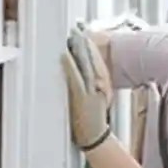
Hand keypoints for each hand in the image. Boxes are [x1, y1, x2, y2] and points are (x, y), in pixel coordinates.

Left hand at [61, 27, 112, 150]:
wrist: (95, 137)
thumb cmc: (94, 120)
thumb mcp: (100, 101)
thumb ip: (95, 87)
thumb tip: (90, 76)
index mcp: (103, 85)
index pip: (97, 62)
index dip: (90, 47)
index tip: (84, 34)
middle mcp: (99, 85)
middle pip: (92, 60)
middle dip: (85, 44)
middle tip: (77, 30)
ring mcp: (90, 90)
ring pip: (85, 65)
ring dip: (78, 50)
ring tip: (72, 37)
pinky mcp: (81, 96)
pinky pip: (75, 77)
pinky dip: (70, 65)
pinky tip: (64, 55)